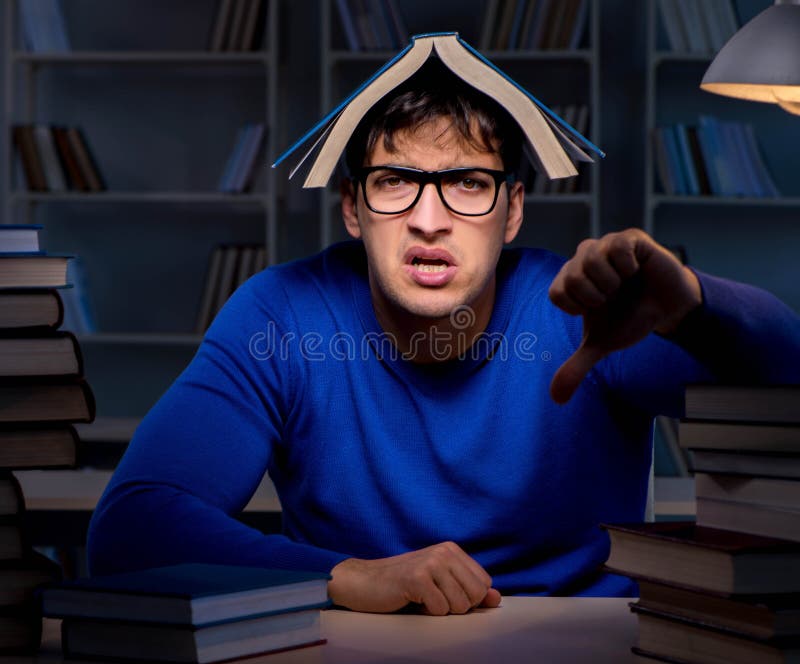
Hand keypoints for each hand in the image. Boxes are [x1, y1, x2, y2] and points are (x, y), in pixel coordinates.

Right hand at [328, 541, 501, 614]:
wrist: (363, 582)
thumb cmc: (402, 585)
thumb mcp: (440, 584)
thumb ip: (468, 589)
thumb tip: (496, 598)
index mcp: (451, 549)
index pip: (484, 583)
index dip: (468, 598)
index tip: (445, 595)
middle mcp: (444, 551)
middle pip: (476, 595)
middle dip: (457, 607)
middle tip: (433, 599)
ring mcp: (430, 562)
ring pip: (459, 605)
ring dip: (440, 611)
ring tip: (421, 600)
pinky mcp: (417, 578)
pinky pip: (439, 610)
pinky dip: (426, 613)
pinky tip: (412, 601)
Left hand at [548, 229, 701, 403]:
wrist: (670, 310)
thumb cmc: (632, 320)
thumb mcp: (602, 345)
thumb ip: (576, 367)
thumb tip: (556, 399)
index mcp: (570, 279)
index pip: (558, 293)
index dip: (580, 307)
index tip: (599, 309)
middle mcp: (582, 258)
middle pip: (573, 277)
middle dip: (598, 296)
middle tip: (615, 297)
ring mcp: (605, 245)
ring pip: (591, 260)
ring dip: (614, 282)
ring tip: (626, 284)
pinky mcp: (629, 238)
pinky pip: (617, 248)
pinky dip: (629, 266)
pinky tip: (637, 270)